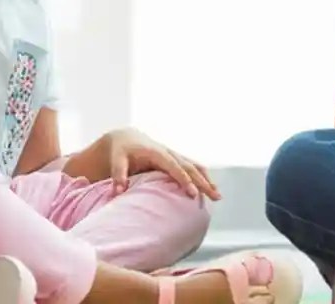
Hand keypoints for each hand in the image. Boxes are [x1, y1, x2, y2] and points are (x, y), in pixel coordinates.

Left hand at [104, 128, 219, 200]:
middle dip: (203, 182)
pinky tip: (209, 188)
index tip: (192, 193)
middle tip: (215, 197)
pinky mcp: (175, 159)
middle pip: (190, 167)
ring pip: (195, 166)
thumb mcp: (116, 160)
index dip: (183, 179)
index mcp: (156, 152)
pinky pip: (192, 167)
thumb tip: (118, 191)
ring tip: (217, 195)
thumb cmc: (120, 151)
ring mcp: (173, 155)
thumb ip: (118, 174)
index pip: (174, 166)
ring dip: (207, 180)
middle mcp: (168, 152)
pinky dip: (202, 176)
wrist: (124, 138)